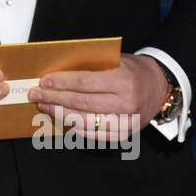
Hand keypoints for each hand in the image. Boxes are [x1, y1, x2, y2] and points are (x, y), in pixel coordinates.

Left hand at [27, 53, 168, 136]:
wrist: (158, 88)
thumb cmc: (131, 70)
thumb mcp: (115, 60)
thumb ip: (91, 66)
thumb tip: (58, 73)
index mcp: (123, 80)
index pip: (85, 83)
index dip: (62, 83)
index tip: (44, 81)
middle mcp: (126, 103)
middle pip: (82, 103)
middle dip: (55, 99)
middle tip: (36, 95)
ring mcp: (126, 122)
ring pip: (86, 121)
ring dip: (60, 114)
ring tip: (44, 107)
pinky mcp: (125, 135)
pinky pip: (95, 135)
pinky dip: (76, 128)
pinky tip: (63, 120)